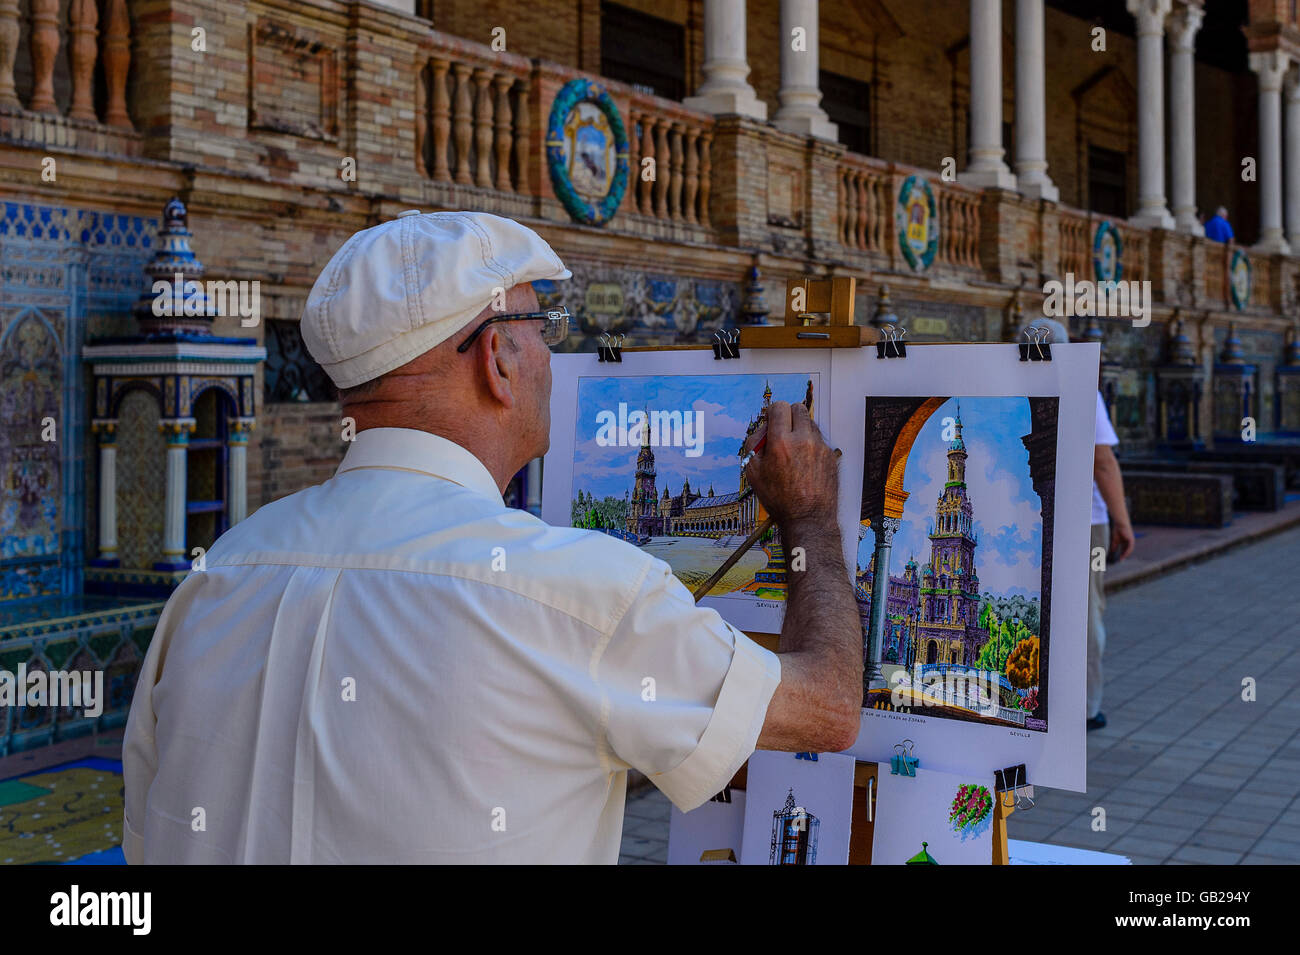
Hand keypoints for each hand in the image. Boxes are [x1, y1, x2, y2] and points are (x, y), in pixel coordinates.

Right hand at [743, 401, 838, 525]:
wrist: (808, 518)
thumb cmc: (780, 499)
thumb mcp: (753, 472)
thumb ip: (754, 444)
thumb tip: (762, 429)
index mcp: (782, 442)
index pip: (780, 407)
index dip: (772, 412)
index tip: (771, 420)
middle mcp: (804, 440)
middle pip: (798, 408)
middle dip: (788, 415)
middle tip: (782, 430)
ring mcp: (820, 447)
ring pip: (810, 422)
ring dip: (800, 429)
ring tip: (793, 449)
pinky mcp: (830, 455)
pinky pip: (819, 439)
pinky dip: (811, 444)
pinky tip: (804, 461)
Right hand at [1110, 520, 1134, 561]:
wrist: (1120, 524)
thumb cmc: (1118, 530)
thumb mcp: (1115, 540)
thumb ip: (1114, 546)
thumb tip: (1111, 552)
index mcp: (1125, 542)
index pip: (1124, 550)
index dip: (1121, 555)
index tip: (1118, 559)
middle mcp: (1129, 542)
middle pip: (1127, 551)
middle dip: (1123, 556)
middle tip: (1120, 561)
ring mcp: (1131, 542)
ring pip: (1129, 550)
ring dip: (1125, 555)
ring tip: (1121, 559)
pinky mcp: (1131, 540)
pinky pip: (1130, 548)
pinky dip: (1127, 552)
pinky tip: (1124, 555)